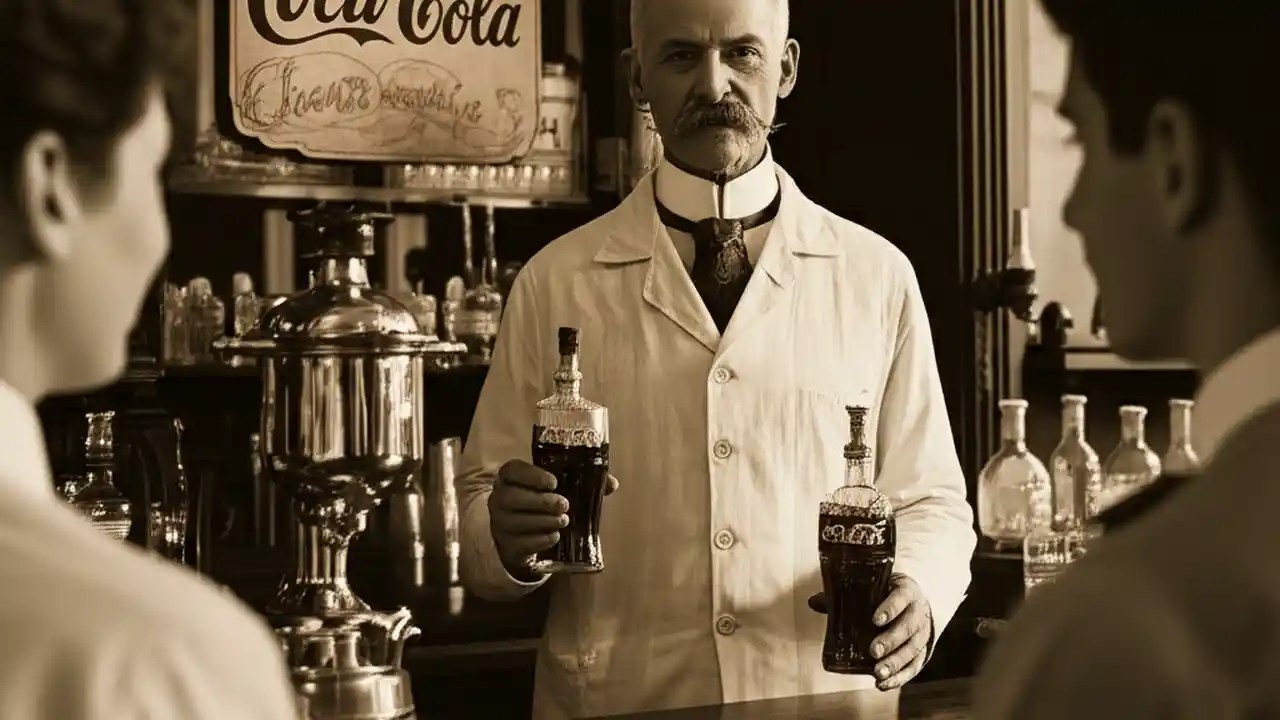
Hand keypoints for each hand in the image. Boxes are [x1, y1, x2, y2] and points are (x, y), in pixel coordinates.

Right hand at [488, 460, 619, 575]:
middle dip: (540, 501)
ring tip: (564, 521)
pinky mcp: (506, 546)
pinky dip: (540, 540)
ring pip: (515, 522)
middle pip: (511, 497)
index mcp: (510, 479)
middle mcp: (498, 499)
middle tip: (564, 505)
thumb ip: (584, 483)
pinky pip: (520, 543)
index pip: (512, 470)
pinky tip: (554, 536)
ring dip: (543, 521)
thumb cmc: (543, 505)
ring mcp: (499, 524)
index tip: (554, 482)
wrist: (525, 538)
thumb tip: (612, 483)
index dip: (531, 475)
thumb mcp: (559, 491)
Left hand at [807, 573, 932, 690]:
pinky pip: (914, 667)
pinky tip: (883, 684)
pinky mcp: (922, 653)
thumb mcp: (873, 590)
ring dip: (895, 663)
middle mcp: (919, 613)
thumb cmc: (888, 595)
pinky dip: (900, 677)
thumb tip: (813, 601)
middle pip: (908, 627)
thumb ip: (845, 597)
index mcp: (907, 591)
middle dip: (891, 640)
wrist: (915, 606)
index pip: (901, 597)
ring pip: (912, 650)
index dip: (890, 608)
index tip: (875, 620)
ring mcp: (923, 634)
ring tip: (877, 673)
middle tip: (873, 651)